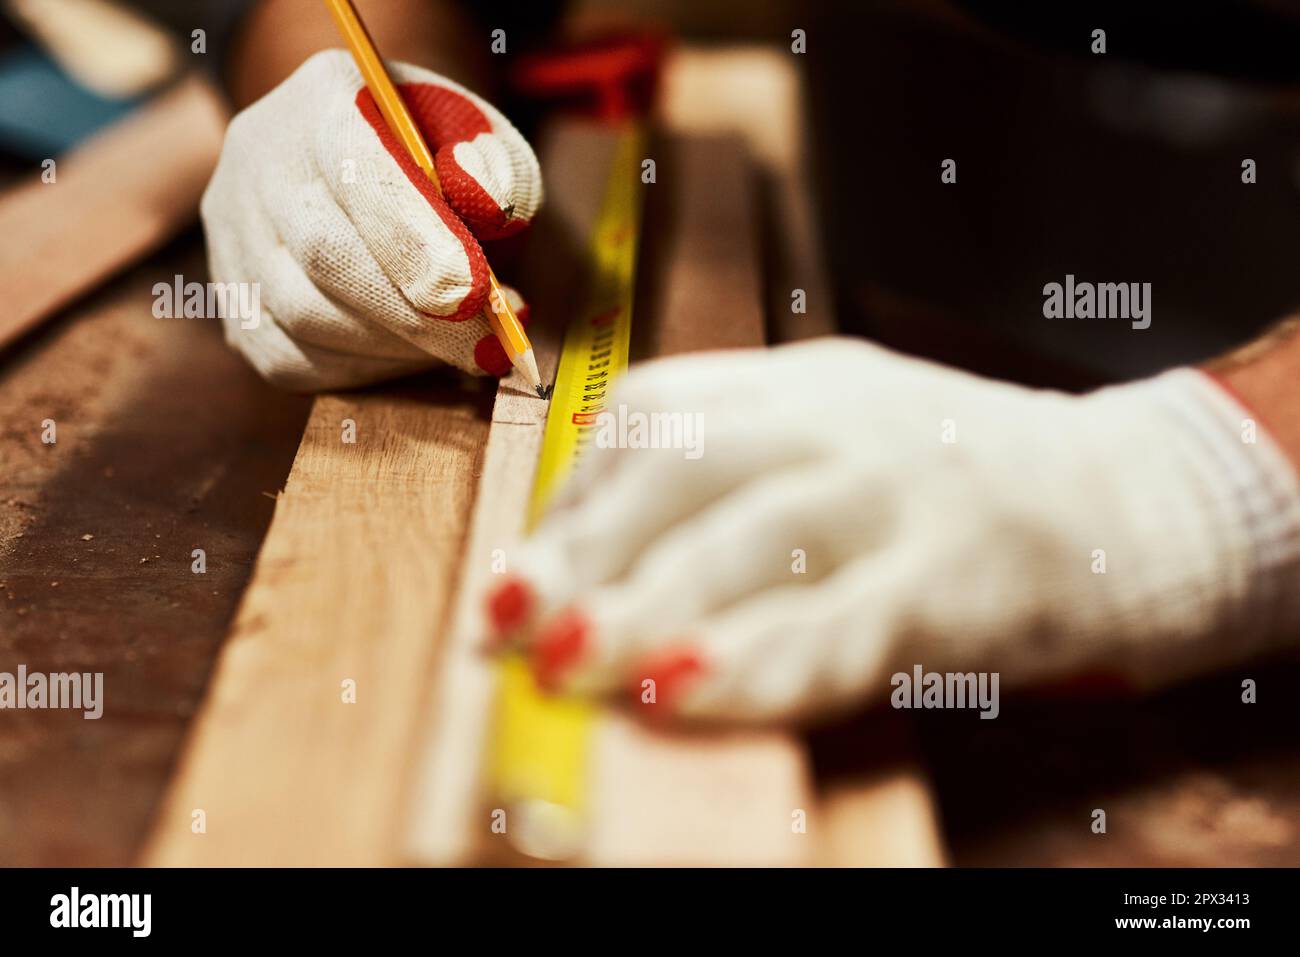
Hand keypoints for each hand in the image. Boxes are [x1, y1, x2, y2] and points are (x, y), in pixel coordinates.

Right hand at [201, 50, 541, 390]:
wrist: (372, 165)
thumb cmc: (436, 153)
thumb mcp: (481, 139)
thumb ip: (495, 165)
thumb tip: (489, 204)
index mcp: (322, 99)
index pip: (357, 171)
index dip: (415, 240)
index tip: (473, 295)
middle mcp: (259, 160)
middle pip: (324, 254)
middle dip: (415, 315)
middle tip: (487, 347)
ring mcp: (233, 233)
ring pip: (302, 316)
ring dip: (395, 347)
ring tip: (460, 347)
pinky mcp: (232, 299)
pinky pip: (289, 357)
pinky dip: (361, 370)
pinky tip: (410, 356)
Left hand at [485, 338, 1299, 721]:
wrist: (1133, 500)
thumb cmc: (955, 492)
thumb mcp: (838, 447)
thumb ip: (734, 477)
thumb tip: (594, 548)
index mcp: (803, 386)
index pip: (655, 414)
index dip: (574, 501)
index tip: (517, 578)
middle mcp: (842, 419)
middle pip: (687, 462)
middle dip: (585, 547)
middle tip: (506, 625)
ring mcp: (903, 489)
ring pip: (755, 534)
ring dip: (648, 604)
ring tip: (568, 664)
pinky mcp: (959, 574)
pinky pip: (842, 619)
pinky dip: (754, 659)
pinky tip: (685, 694)